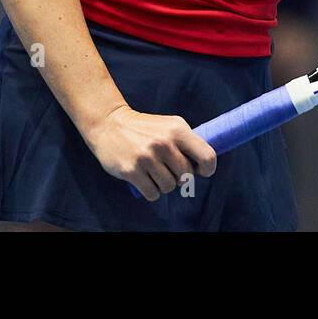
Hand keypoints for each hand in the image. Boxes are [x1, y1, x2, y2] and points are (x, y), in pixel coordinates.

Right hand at [82, 105, 216, 200]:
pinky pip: (152, 194)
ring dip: (163, 185)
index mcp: (178, 130)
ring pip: (169, 187)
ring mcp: (147, 157)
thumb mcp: (171, 125)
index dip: (207, 169)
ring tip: (154, 173)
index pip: (207, 156)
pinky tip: (145, 180)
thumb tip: (205, 166)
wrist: (110, 124)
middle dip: (179, 177)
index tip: (200, 171)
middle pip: (186, 176)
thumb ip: (189, 142)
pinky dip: (151, 192)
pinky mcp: (131, 171)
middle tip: (167, 168)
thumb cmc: (146, 128)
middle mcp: (164, 143)